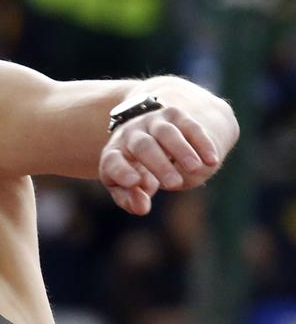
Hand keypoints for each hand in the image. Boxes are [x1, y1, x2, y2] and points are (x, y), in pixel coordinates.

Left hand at [99, 104, 222, 215]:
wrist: (158, 138)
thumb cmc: (141, 172)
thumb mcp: (132, 188)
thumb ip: (132, 200)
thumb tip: (141, 208)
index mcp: (115, 154)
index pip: (112, 161)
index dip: (121, 171)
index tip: (134, 182)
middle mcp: (131, 134)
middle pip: (143, 146)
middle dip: (158, 165)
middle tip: (173, 184)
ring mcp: (153, 122)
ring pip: (167, 132)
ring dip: (181, 150)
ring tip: (195, 168)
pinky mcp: (175, 115)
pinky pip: (190, 127)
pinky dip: (201, 143)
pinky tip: (211, 161)